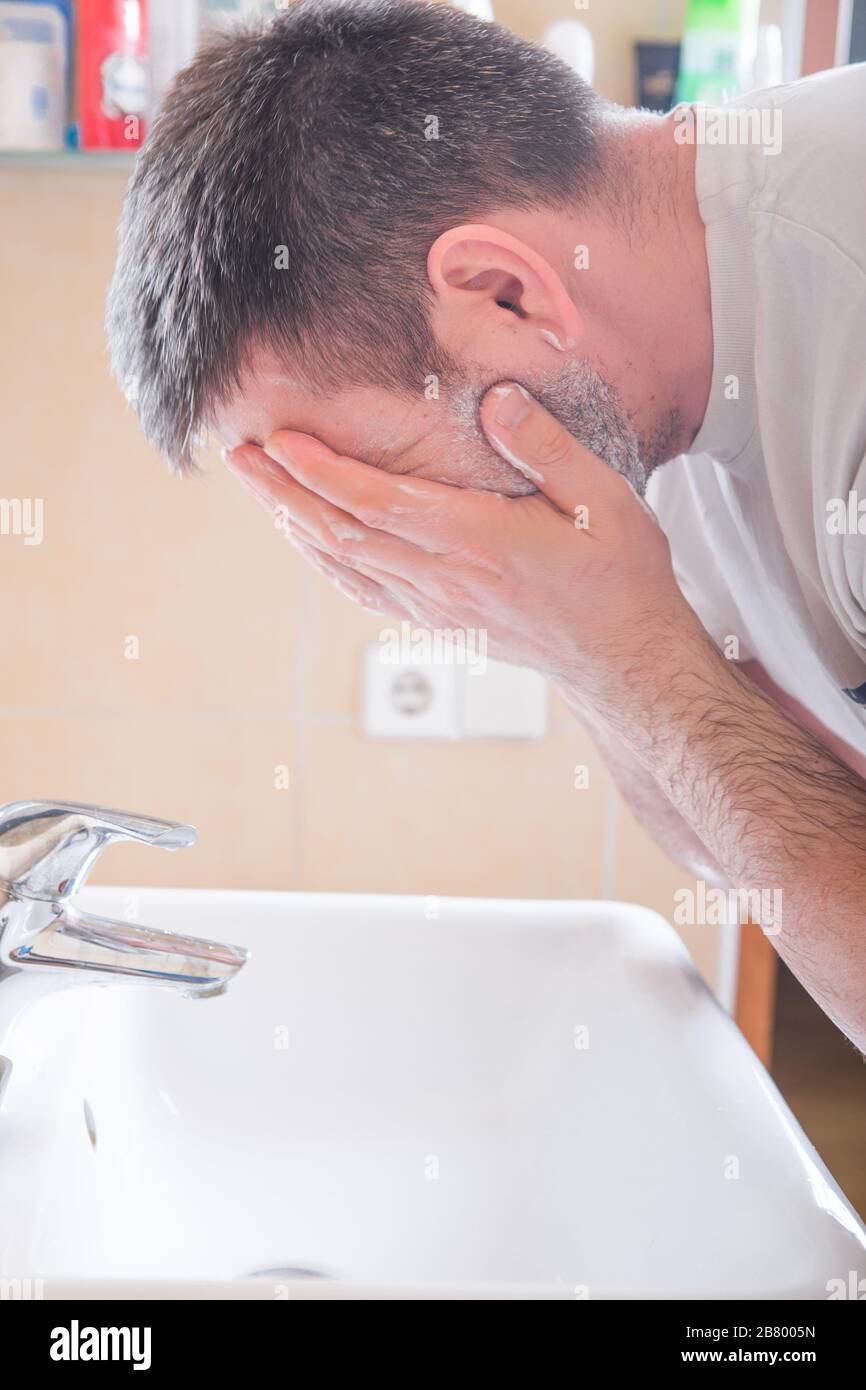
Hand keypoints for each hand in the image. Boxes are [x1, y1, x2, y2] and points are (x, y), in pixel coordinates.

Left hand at [224, 383, 699, 703]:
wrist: (625, 661)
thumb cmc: (619, 581)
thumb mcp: (603, 500)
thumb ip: (546, 446)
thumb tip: (496, 399)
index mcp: (479, 542)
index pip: (378, 502)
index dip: (320, 472)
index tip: (279, 439)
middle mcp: (445, 579)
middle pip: (341, 534)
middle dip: (282, 492)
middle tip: (238, 454)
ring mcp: (437, 606)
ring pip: (344, 565)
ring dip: (293, 524)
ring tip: (258, 487)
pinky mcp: (439, 621)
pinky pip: (365, 591)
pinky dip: (327, 562)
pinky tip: (309, 542)